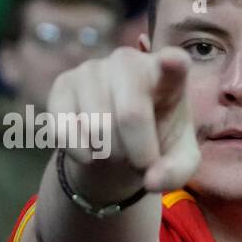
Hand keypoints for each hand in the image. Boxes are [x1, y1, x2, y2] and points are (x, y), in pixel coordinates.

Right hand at [47, 45, 200, 196]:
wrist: (119, 142)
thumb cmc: (157, 141)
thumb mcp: (179, 160)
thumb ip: (177, 171)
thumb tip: (152, 181)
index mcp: (170, 75)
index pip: (175, 62)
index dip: (173, 62)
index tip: (172, 61)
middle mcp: (129, 62)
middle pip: (131, 114)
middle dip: (137, 151)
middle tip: (141, 162)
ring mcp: (93, 68)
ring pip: (97, 126)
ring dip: (110, 154)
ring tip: (118, 150)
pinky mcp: (63, 83)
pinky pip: (64, 128)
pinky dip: (79, 152)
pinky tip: (89, 151)